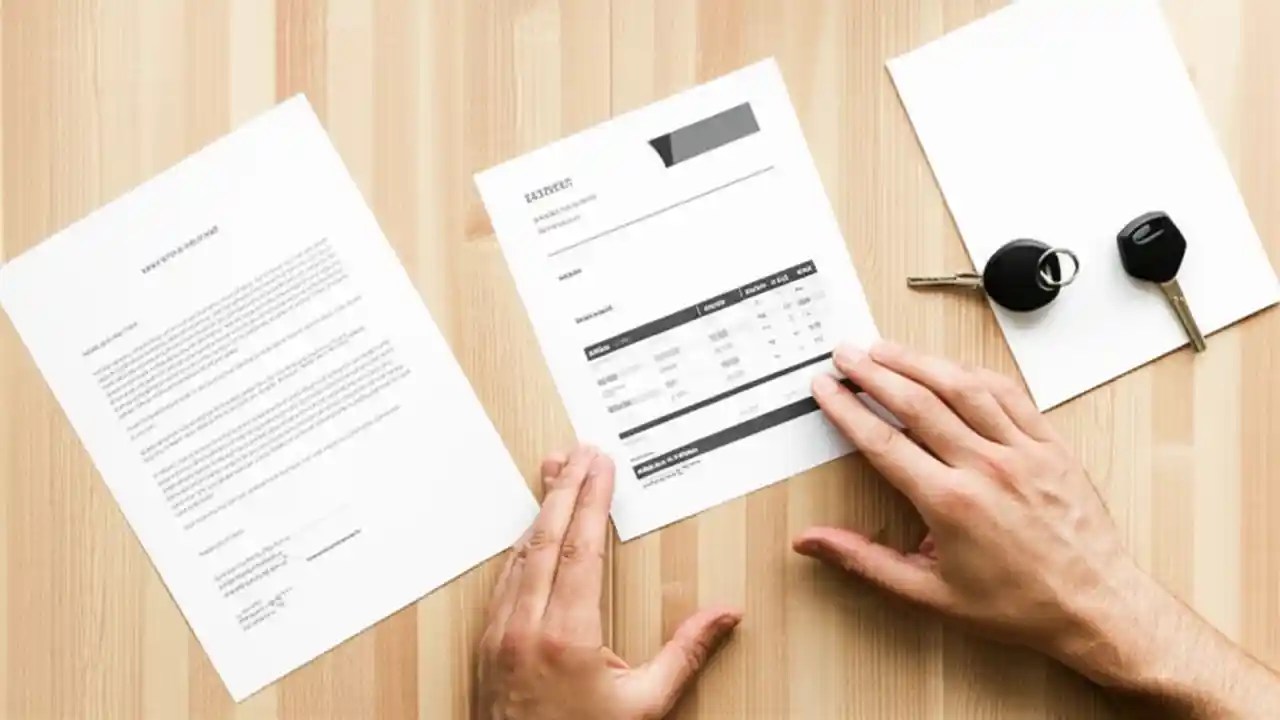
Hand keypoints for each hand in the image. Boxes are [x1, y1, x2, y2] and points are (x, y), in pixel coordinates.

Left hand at [478, 445, 741, 719]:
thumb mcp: (645, 707)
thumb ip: (686, 654)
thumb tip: (725, 615)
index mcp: (566, 635)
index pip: (581, 546)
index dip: (592, 499)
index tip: (600, 465)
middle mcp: (525, 627)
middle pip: (545, 538)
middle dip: (564, 488)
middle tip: (576, 452)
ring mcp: (499, 636)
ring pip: (519, 556)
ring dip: (540, 512)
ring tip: (553, 476)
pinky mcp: (487, 647)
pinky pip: (503, 582)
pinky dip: (521, 548)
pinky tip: (531, 534)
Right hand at [793, 341, 1155, 678]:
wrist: (1095, 608)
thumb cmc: (1019, 605)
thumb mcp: (929, 594)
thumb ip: (864, 561)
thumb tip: (813, 543)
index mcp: (952, 504)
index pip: (884, 441)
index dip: (847, 409)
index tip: (826, 389)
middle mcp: (987, 469)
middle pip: (918, 402)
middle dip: (874, 372)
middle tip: (846, 355)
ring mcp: (1023, 452)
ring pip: (963, 387)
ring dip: (919, 361)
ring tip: (887, 348)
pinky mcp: (1052, 446)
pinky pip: (1010, 394)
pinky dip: (974, 373)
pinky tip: (952, 366)